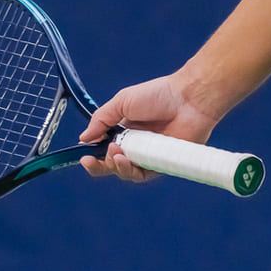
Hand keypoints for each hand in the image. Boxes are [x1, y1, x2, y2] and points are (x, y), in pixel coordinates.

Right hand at [77, 73, 222, 181]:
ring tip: (117, 154)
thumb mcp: (122, 102)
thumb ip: (101, 120)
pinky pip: (144, 175)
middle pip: (112, 164)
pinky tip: (126, 160)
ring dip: (117, 167)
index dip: (93, 156)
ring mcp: (148, 155)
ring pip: (126, 172)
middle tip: (98, 157)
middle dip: (101, 165)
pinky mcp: (162, 164)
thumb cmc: (157, 95)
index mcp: (123, 130)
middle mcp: (135, 145)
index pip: (103, 149)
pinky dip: (132, 171)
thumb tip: (83, 138)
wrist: (186, 99)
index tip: (84, 157)